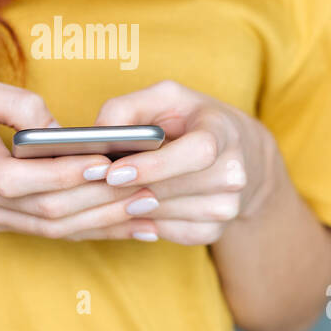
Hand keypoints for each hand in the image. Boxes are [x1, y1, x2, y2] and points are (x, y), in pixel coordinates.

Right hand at [0, 75, 156, 239]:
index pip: (10, 176)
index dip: (58, 173)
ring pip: (53, 226)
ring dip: (104, 220)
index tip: (100, 161)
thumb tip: (56, 125)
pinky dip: (95, 231)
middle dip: (98, 199)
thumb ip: (10, 102)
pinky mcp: (4, 222)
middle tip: (147, 183)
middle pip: (43, 207)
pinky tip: (132, 227)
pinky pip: (53, 232)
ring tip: (150, 205)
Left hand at [87, 80, 276, 245]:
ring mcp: (227, 207)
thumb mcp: (164, 98)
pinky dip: (140, 221)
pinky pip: (166, 232)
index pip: (197, 153)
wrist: (239, 154)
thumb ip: (127, 108)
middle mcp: (233, 173)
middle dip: (128, 189)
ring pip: (164, 214)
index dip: (156, 166)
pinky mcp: (214, 231)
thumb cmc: (191, 119)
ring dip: (130, 206)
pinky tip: (128, 205)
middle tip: (92, 185)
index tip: (115, 172)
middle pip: (173, 189)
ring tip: (106, 191)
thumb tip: (96, 134)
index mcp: (223, 132)